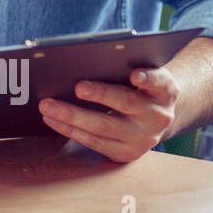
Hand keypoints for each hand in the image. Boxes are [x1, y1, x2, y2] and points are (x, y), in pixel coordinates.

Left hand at [38, 67, 179, 161]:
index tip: (135, 75)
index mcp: (165, 91)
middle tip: (78, 87)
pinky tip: (52, 119)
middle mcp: (157, 115)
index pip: (159, 82)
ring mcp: (143, 138)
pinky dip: (70, 130)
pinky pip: (94, 142)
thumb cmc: (141, 89)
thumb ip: (126, 67)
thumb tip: (84, 59)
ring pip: (104, 126)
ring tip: (48, 106)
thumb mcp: (144, 78)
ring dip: (72, 116)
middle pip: (126, 103)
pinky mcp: (126, 153)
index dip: (148, 78)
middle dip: (100, 94)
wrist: (157, 120)